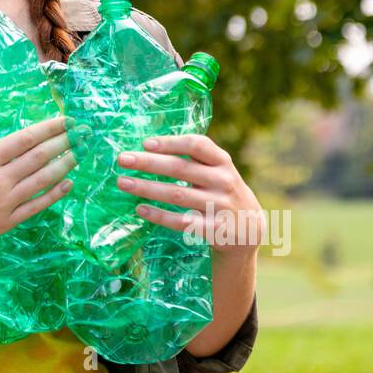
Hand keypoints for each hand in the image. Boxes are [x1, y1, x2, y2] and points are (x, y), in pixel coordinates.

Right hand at [0, 93, 82, 256]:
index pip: (25, 139)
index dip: (49, 128)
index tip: (66, 120)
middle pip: (40, 157)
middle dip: (64, 142)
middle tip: (84, 132)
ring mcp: (5, 202)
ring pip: (42, 180)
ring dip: (64, 164)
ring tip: (81, 152)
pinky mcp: (6, 222)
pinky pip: (36, 206)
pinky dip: (54, 194)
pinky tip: (68, 183)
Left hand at [114, 133, 264, 252]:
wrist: (249, 229)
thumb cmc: (221, 191)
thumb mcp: (218, 170)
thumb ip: (194, 158)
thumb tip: (148, 147)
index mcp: (223, 162)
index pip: (197, 145)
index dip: (170, 142)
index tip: (145, 143)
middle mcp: (223, 181)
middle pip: (180, 168)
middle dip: (148, 163)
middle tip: (122, 160)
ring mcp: (220, 206)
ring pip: (177, 195)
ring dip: (147, 188)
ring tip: (123, 183)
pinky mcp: (215, 229)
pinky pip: (181, 221)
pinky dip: (159, 215)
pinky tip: (140, 209)